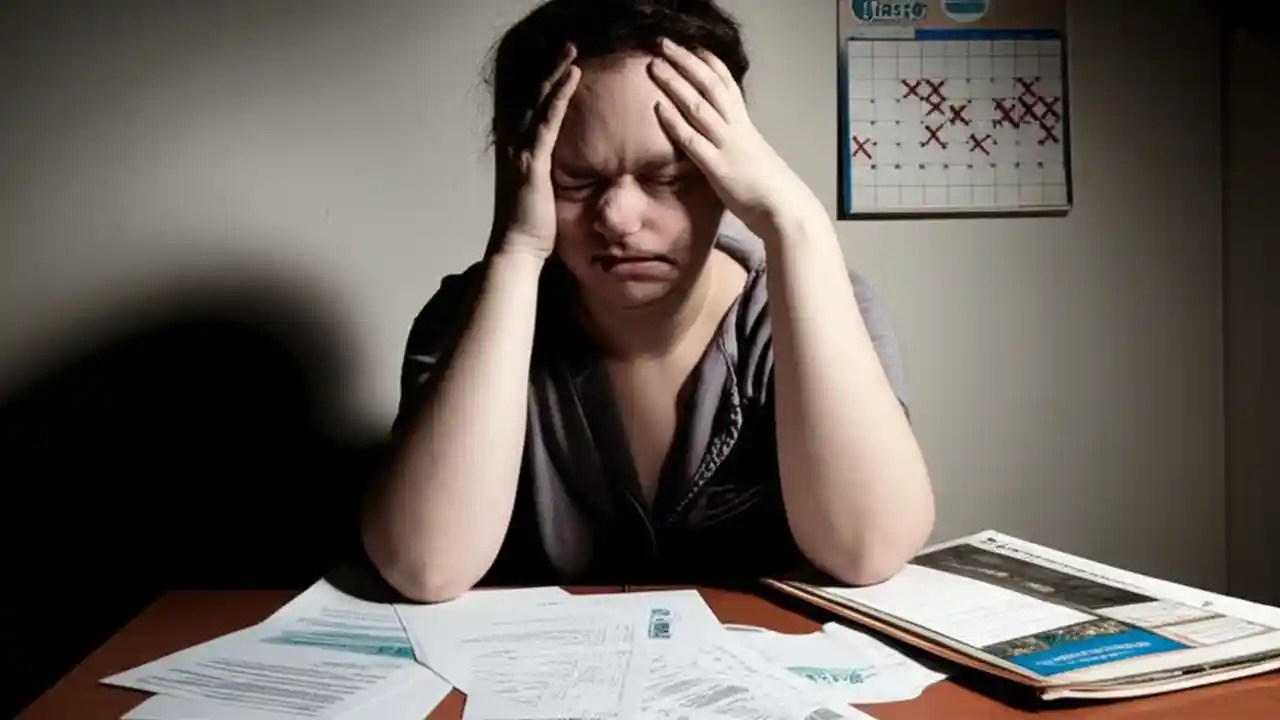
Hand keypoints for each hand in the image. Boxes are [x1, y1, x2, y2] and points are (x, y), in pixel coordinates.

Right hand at [489, 43, 580, 260]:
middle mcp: (513, 146)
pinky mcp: (533, 162)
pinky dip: (560, 96)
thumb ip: (543, 176)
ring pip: (538, 102)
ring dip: (555, 74)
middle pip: (531, 98)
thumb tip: (557, 173)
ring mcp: (520, 152)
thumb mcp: (537, 194)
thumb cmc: (530, 228)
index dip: (541, 86)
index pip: (528, 110)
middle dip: (549, 70)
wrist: (517, 249)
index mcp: (514, 152)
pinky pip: (548, 121)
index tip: (558, 66)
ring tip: (572, 53)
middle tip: (568, 48)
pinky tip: (572, 77)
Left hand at [648, 39, 825, 241]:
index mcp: (747, 128)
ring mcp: (727, 146)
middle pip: (711, 86)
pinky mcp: (717, 167)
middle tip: (665, 45)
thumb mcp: (756, 162)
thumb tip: (729, 149)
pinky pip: (691, 139)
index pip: (729, 87)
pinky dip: (673, 120)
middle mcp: (738, 130)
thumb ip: (740, 150)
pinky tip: (657, 106)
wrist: (786, 212)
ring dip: (675, 83)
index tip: (695, 49)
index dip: (711, 65)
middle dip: (687, 62)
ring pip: (698, 106)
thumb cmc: (774, 193)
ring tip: (655, 65)